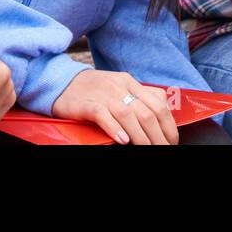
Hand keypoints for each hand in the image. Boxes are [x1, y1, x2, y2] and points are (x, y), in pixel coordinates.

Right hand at [52, 69, 178, 144]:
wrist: (60, 81)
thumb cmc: (92, 89)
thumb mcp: (118, 87)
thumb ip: (138, 96)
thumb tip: (162, 113)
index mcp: (130, 81)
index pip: (158, 104)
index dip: (168, 126)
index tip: (171, 141)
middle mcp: (119, 85)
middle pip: (147, 112)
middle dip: (158, 136)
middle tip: (161, 149)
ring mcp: (102, 93)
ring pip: (128, 115)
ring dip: (141, 137)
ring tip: (146, 149)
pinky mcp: (85, 103)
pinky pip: (103, 115)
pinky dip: (115, 128)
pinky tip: (123, 141)